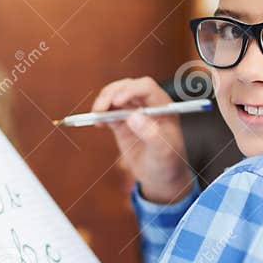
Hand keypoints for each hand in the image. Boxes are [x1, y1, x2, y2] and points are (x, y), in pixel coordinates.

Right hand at [91, 77, 192, 203]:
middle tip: (99, 109)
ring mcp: (134, 112)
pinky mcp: (122, 122)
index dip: (130, 90)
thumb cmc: (167, 163)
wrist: (160, 176)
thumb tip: (134, 117)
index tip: (117, 102)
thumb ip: (151, 134)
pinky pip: (109, 111)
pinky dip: (100, 113)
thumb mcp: (163, 152)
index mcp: (163, 107)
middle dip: (111, 94)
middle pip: (127, 86)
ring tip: (95, 116)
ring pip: (115, 95)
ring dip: (103, 101)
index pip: (146, 88)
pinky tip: (97, 123)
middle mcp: (148, 105)